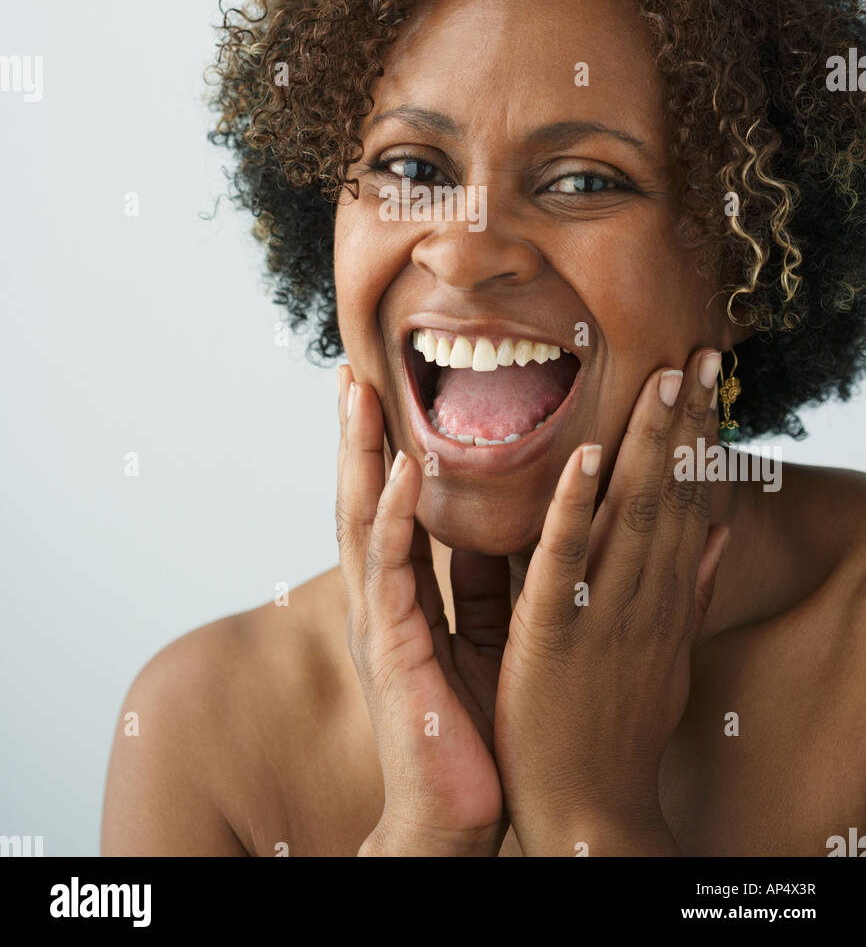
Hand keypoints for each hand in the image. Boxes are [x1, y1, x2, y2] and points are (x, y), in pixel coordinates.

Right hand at [337, 366, 510, 855]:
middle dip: (355, 439)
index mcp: (403, 600)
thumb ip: (484, 584)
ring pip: (363, 521)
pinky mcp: (395, 648)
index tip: (381, 394)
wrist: (459, 817)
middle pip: (362, 502)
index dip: (382, 451)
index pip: (388, 509)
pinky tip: (405, 471)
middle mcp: (382, 603)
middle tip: (351, 373)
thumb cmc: (473, 734)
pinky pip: (392, 570)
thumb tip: (504, 528)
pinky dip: (397, 516)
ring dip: (361, 456)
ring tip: (358, 395)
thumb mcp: (481, 639)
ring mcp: (381, 623)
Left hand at [493, 347, 729, 856]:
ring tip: (662, 381)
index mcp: (664, 598)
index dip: (701, 441)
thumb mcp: (667, 655)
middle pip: (670, 497)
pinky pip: (564, 563)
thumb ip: (690, 591)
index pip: (690, 504)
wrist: (585, 808)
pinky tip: (582, 462)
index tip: (708, 384)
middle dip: (684, 425)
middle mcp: (644, 599)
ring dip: (645, 447)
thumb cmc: (616, 727)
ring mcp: (601, 615)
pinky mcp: (552, 634)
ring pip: (630, 516)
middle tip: (698, 358)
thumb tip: (720, 532)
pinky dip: (574, 511)